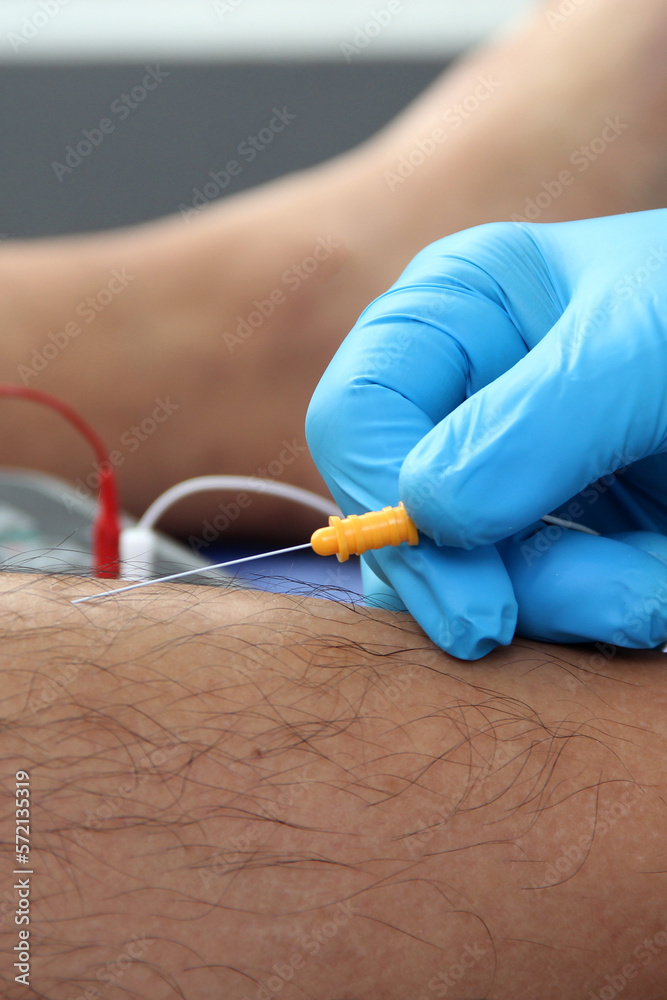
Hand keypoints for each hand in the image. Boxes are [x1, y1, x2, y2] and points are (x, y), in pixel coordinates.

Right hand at [306, 211, 666, 658]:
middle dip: (503, 578)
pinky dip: (604, 607)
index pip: (355, 415)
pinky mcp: (548, 533)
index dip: (391, 507)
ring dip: (575, 600)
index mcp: (451, 316)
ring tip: (663, 578)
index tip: (480, 602)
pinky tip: (659, 580)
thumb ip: (536, 421)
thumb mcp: (644, 347)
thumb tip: (426, 510)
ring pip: (463, 577)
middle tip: (613, 606)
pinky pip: (531, 601)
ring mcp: (500, 473)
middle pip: (400, 517)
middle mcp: (457, 400)